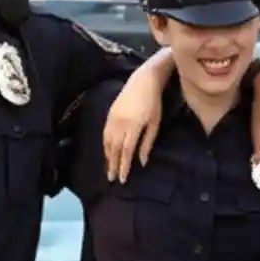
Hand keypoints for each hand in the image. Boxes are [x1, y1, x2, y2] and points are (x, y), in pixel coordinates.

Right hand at [103, 68, 163, 182]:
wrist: (142, 81)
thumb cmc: (153, 103)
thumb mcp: (154, 123)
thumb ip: (147, 143)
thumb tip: (142, 161)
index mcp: (133, 126)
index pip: (126, 151)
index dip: (124, 166)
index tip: (123, 179)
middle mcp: (120, 123)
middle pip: (114, 149)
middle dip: (113, 165)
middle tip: (111, 179)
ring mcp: (112, 118)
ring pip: (107, 142)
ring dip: (107, 157)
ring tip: (108, 169)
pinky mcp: (109, 114)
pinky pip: (104, 134)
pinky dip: (105, 145)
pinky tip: (107, 152)